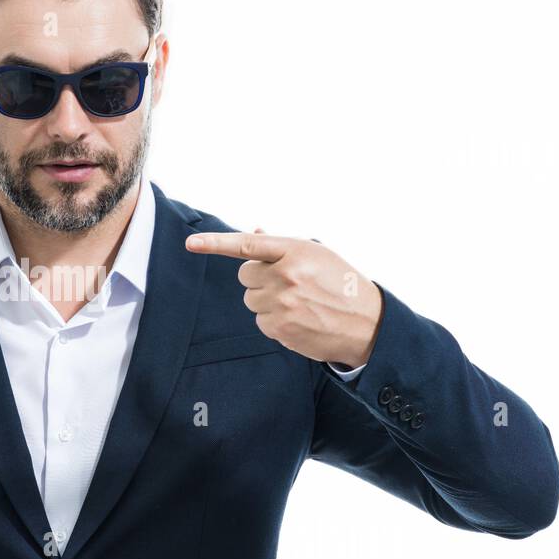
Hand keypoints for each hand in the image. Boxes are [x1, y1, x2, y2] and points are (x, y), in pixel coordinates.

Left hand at [185, 229, 381, 367]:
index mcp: (295, 251)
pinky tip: (299, 319)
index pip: (247, 245)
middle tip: (288, 283)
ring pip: (250, 299)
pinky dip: (275, 320)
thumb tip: (251, 231)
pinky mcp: (280, 328)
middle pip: (245, 274)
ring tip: (298, 302)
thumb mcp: (317, 254)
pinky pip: (260, 320)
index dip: (215, 243)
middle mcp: (286, 275)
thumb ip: (281, 246)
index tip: (191, 243)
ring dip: (267, 299)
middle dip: (259, 277)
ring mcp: (282, 303)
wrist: (367, 323)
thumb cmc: (340, 282)